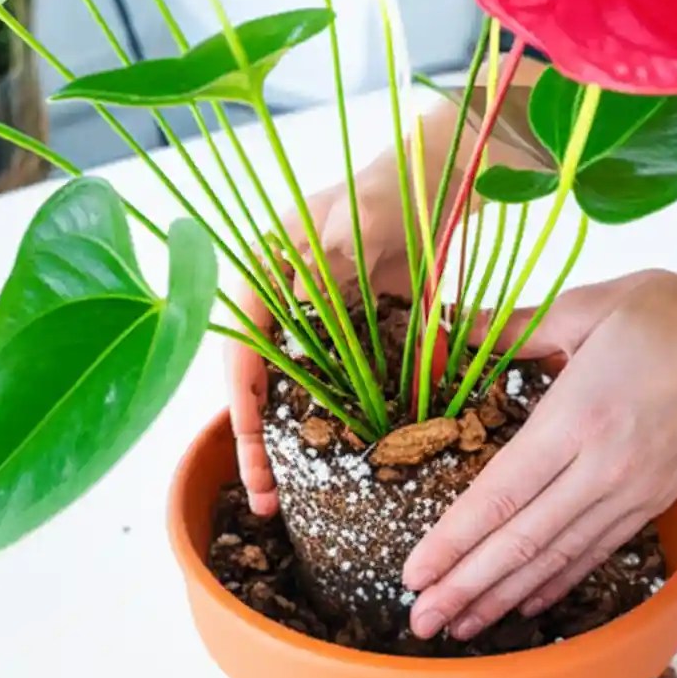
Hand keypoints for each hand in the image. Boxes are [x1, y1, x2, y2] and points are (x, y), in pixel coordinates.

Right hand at [224, 157, 412, 516]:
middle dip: (252, 440)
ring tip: (278, 498)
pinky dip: (318, 424)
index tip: (252, 450)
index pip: (238, 346)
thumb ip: (340, 239)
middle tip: (264, 498)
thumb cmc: (398, 186)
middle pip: (252, 378)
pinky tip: (324, 464)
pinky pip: (320, 385)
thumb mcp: (367, 209)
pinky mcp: (342, 331)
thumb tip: (303, 279)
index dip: (241, 401)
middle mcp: (276, 298)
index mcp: (264, 269)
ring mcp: (309, 318)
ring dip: (279, 442)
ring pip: (282, 389)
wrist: (438, 178)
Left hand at [404, 270, 676, 639]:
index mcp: (577, 418)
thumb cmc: (667, 313)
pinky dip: (558, 580)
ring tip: (463, 625)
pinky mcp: (653, 499)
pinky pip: (596, 549)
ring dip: (504, 594)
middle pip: (522, 540)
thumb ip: (512, 328)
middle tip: (423, 620)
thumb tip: (448, 325)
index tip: (414, 570)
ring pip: (557, 556)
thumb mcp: (584, 306)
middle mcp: (603, 466)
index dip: (453, 539)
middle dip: (465, 585)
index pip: (500, 494)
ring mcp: (631, 489)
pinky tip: (526, 600)